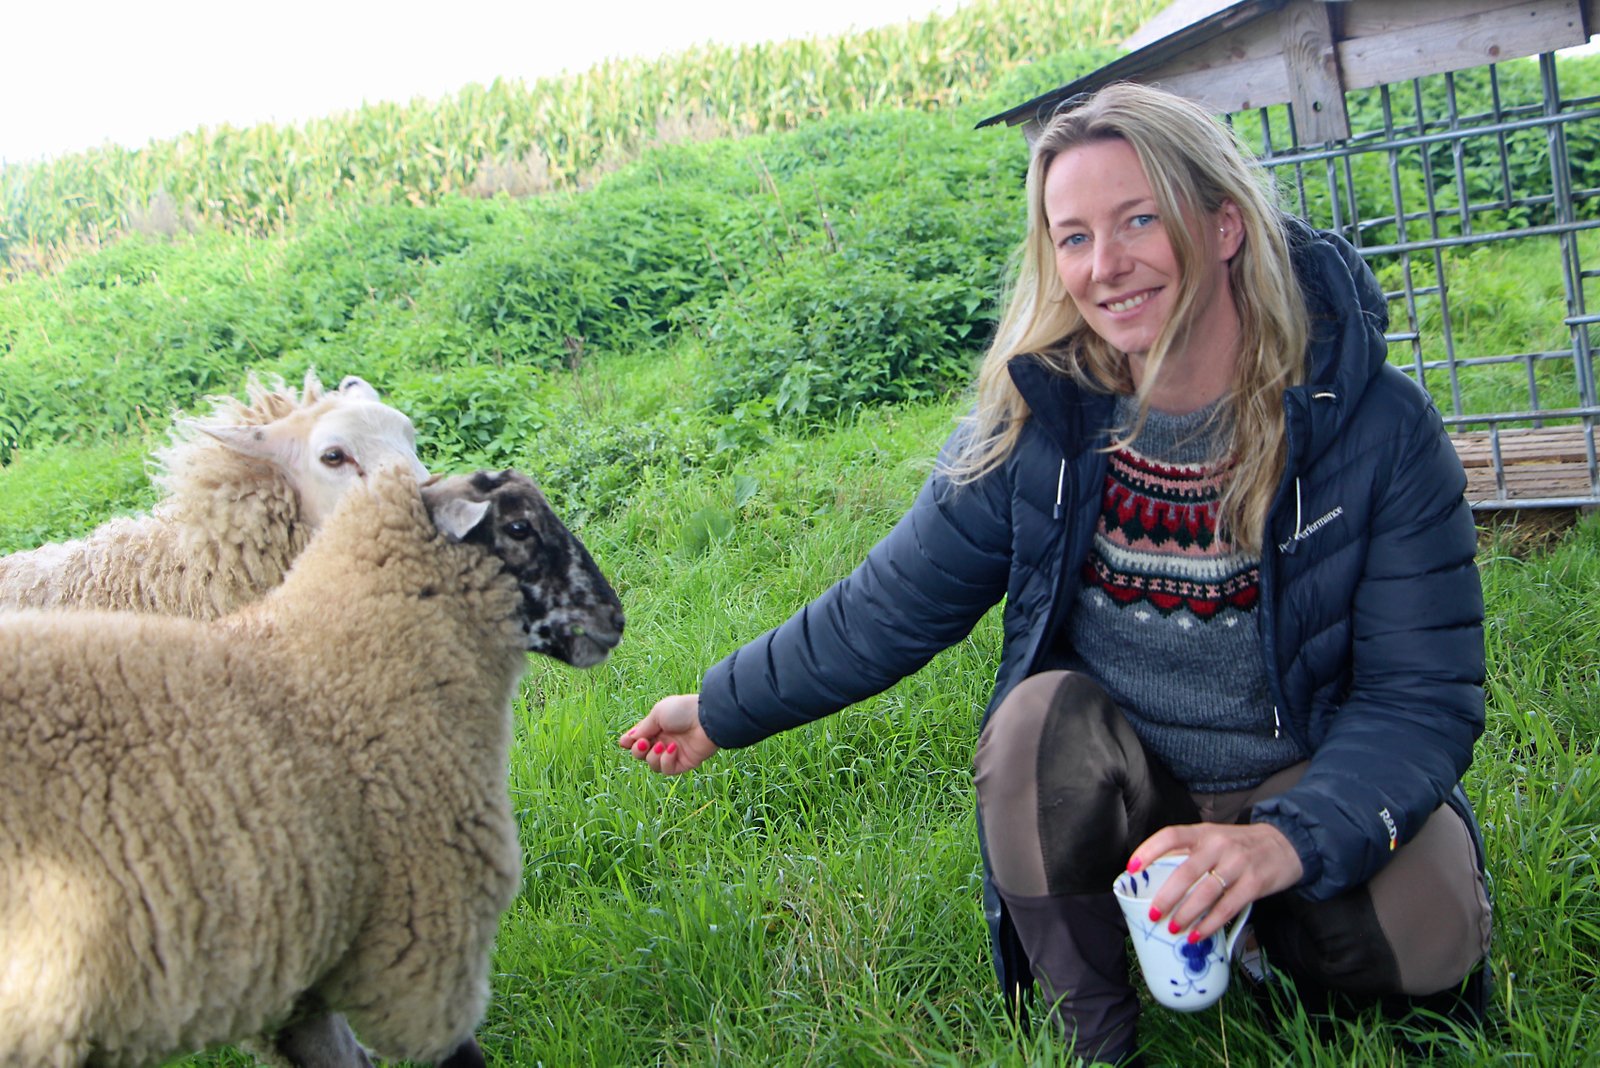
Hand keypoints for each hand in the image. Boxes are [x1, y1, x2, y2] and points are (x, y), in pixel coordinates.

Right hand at [617, 693, 718, 775]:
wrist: (707, 719)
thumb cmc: (682, 711)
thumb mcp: (657, 715)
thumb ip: (642, 729)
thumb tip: (626, 740)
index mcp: (657, 727)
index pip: (638, 738)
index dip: (629, 742)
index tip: (624, 742)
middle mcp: (664, 741)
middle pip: (641, 754)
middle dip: (638, 751)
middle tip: (643, 743)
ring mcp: (674, 753)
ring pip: (652, 764)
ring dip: (652, 756)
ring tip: (661, 745)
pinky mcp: (684, 763)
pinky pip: (667, 770)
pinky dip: (666, 761)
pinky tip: (673, 749)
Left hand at [1128, 822, 1303, 942]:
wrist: (1285, 844)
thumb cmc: (1240, 844)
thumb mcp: (1213, 837)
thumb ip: (1188, 851)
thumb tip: (1154, 876)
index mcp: (1203, 832)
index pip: (1171, 836)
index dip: (1148, 851)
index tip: (1131, 868)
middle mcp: (1219, 845)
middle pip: (1186, 871)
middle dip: (1166, 896)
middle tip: (1154, 914)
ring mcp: (1238, 864)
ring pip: (1206, 893)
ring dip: (1187, 914)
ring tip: (1173, 928)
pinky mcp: (1254, 884)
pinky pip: (1227, 907)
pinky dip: (1210, 923)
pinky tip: (1198, 934)